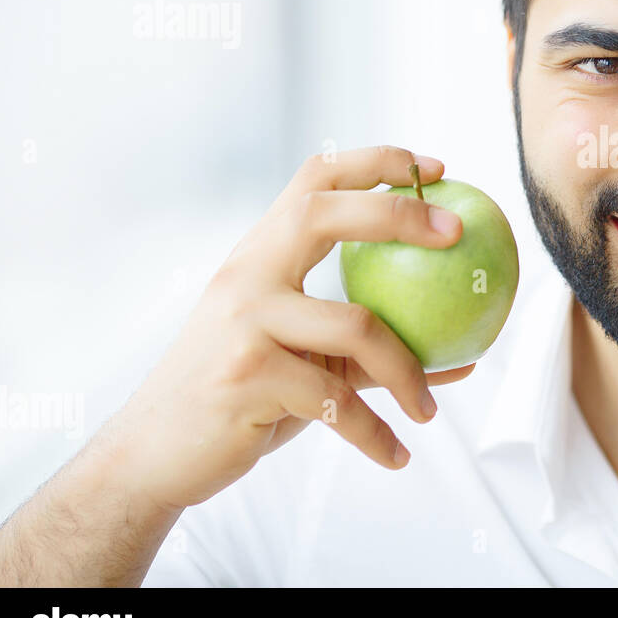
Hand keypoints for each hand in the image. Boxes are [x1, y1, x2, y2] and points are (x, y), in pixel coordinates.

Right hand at [105, 146, 471, 511]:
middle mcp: (246, 274)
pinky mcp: (247, 375)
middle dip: (397, 213)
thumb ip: (372, 350)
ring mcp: (243, 321)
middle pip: (324, 214)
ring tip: (428, 412)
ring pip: (357, 325)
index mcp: (260, 255)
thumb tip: (461, 357)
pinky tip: (397, 454)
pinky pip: (337, 400)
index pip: (314, 181)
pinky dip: (374, 434)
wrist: (156, 454)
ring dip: (408, 373)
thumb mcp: (306, 360)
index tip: (435, 167)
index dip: (376, 162)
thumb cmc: (244, 397)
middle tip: (459, 235)